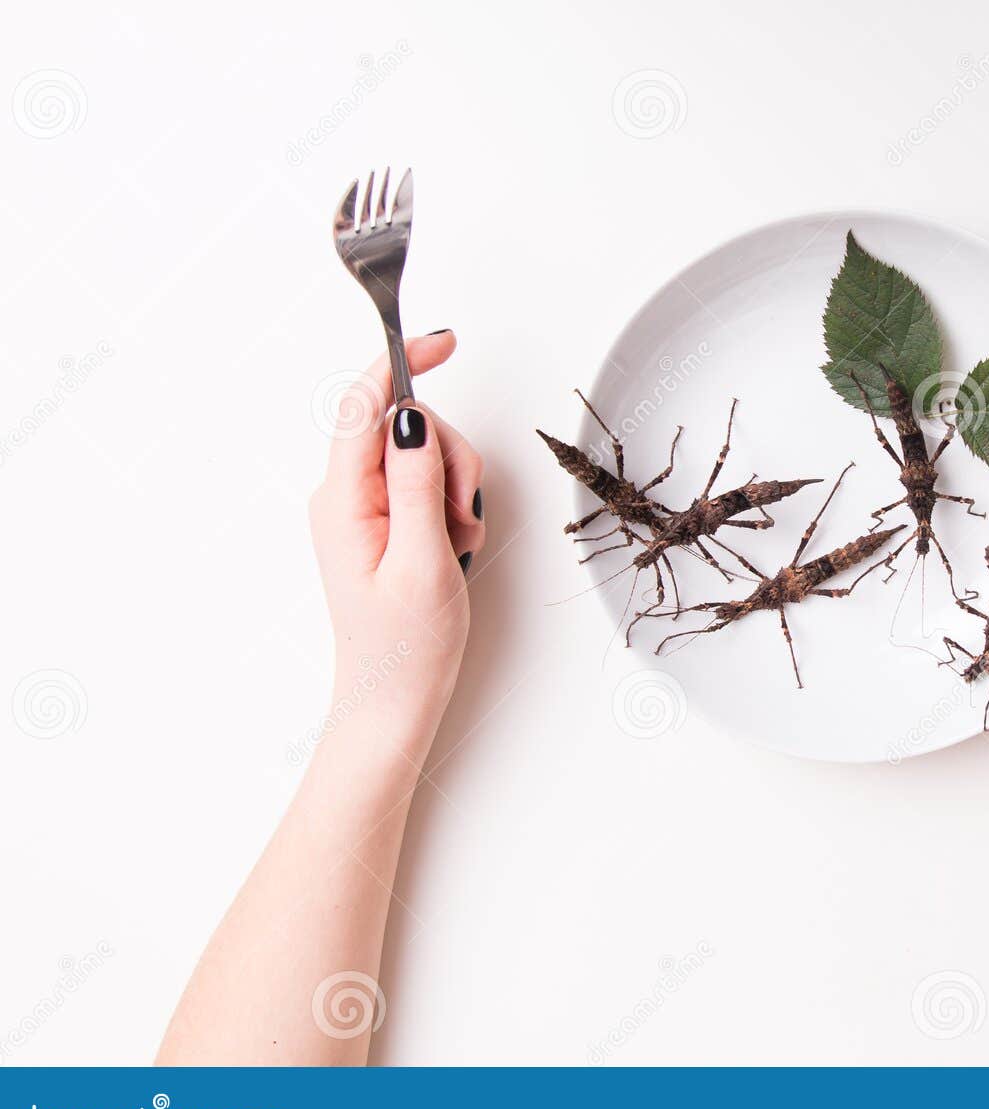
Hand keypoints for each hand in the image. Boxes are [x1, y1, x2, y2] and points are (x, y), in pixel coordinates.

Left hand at [307, 331, 485, 764]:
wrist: (393, 701)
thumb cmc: (404, 647)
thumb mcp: (422, 560)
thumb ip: (418, 483)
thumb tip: (411, 417)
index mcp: (343, 500)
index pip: (365, 405)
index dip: (403, 363)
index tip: (444, 342)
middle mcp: (346, 496)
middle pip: (406, 427)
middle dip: (449, 457)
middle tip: (461, 514)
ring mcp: (364, 510)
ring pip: (422, 455)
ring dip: (454, 487)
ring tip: (457, 539)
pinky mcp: (384, 524)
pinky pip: (423, 486)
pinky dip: (450, 507)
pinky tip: (452, 544)